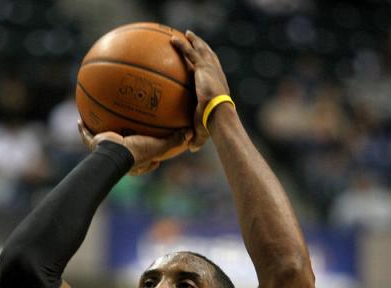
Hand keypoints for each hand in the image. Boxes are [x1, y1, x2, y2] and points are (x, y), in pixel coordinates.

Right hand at [78, 121, 192, 175]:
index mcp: (136, 163)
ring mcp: (106, 152)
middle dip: (126, 147)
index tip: (158, 160)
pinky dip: (82, 128)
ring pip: (103, 144)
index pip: (147, 165)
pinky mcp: (95, 145)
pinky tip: (79, 118)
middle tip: (131, 139)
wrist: (115, 154)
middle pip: (123, 152)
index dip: (152, 163)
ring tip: (101, 125)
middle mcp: (121, 158)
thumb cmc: (136, 153)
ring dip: (101, 137)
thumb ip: (174, 140)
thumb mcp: (158, 146)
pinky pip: (86, 135)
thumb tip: (190, 133)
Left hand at [171, 31, 230, 148]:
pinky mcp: (203, 67)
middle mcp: (216, 75)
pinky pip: (190, 52)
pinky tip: (173, 39)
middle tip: (196, 42)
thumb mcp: (202, 131)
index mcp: (217, 87)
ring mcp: (210, 70)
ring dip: (195, 41)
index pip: (213, 75)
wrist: (217, 114)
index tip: (203, 65)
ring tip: (187, 34)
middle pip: (210, 58)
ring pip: (202, 51)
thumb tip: (191, 150)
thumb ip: (196, 138)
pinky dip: (182, 45)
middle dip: (203, 49)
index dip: (210, 68)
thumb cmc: (212, 124)